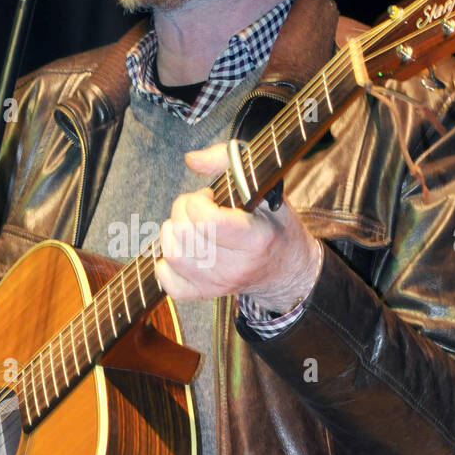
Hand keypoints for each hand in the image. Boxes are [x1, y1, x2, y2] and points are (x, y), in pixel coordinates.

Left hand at [154, 143, 321, 310]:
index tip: (208, 195)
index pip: (207, 220)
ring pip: (173, 256)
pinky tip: (182, 249)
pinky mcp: (206, 294)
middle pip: (184, 234)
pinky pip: (170, 284)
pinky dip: (167, 265)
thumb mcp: (267, 186)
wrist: (287, 269)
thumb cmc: (275, 225)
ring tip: (190, 225)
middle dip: (182, 210)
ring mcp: (220, 283)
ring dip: (173, 232)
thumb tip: (192, 159)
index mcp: (255, 239)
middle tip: (198, 207)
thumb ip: (229, 161)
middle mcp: (236, 266)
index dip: (197, 200)